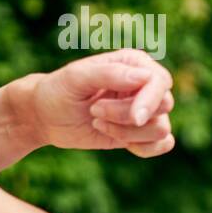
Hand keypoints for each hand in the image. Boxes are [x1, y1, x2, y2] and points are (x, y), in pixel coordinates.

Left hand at [25, 49, 174, 157]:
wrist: (47, 117)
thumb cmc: (58, 91)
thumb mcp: (75, 78)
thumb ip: (109, 74)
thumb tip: (146, 77)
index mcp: (134, 64)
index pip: (160, 81)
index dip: (151, 100)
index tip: (134, 117)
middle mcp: (146, 85)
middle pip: (164, 105)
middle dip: (128, 116)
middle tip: (95, 111)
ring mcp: (147, 110)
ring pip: (161, 128)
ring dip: (127, 132)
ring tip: (98, 122)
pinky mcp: (144, 132)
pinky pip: (164, 144)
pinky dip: (144, 148)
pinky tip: (119, 142)